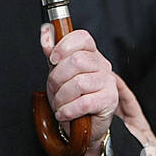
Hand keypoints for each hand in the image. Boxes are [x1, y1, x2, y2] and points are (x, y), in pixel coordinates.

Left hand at [40, 26, 115, 155]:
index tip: (53, 60)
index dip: (64, 46)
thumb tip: (46, 30)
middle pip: (77, 61)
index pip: (82, 38)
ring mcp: (108, 82)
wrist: (81, 125)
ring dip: (62, 97)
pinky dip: (68, 110)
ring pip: (79, 83)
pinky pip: (84, 103)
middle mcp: (102, 65)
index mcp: (91, 54)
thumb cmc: (71, 96)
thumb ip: (52, 51)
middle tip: (54, 89)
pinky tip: (64, 113)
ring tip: (60, 104)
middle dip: (57, 78)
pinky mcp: (109, 101)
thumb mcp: (58, 72)